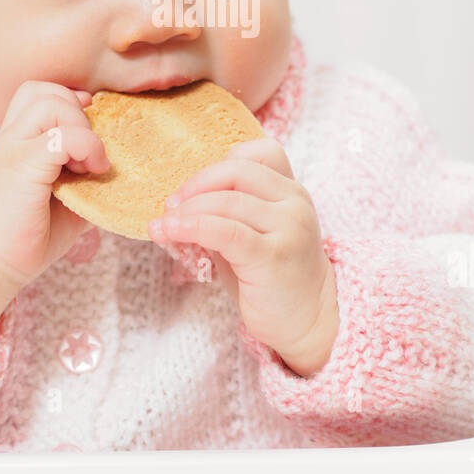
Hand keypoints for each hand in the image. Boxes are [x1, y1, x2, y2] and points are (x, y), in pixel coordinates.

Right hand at [0, 81, 108, 290]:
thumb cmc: (25, 235)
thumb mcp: (66, 197)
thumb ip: (85, 174)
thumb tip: (121, 167)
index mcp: (17, 140)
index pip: (40, 93)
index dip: (72, 107)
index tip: (87, 141)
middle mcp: (11, 137)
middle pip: (45, 90)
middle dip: (78, 114)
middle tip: (87, 153)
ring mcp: (13, 148)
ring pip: (52, 102)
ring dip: (82, 128)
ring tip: (87, 164)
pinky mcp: (21, 166)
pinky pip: (62, 136)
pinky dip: (86, 147)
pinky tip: (90, 172)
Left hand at [148, 137, 337, 374]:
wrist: (310, 321)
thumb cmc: (274, 279)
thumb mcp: (254, 235)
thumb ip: (226, 213)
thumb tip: (176, 204)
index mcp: (291, 191)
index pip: (261, 152)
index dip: (221, 164)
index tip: (194, 187)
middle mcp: (295, 202)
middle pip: (237, 171)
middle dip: (195, 185)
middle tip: (170, 205)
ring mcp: (288, 228)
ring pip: (227, 201)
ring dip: (186, 210)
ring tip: (163, 224)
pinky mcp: (273, 256)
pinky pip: (226, 232)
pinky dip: (192, 227)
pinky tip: (170, 233)